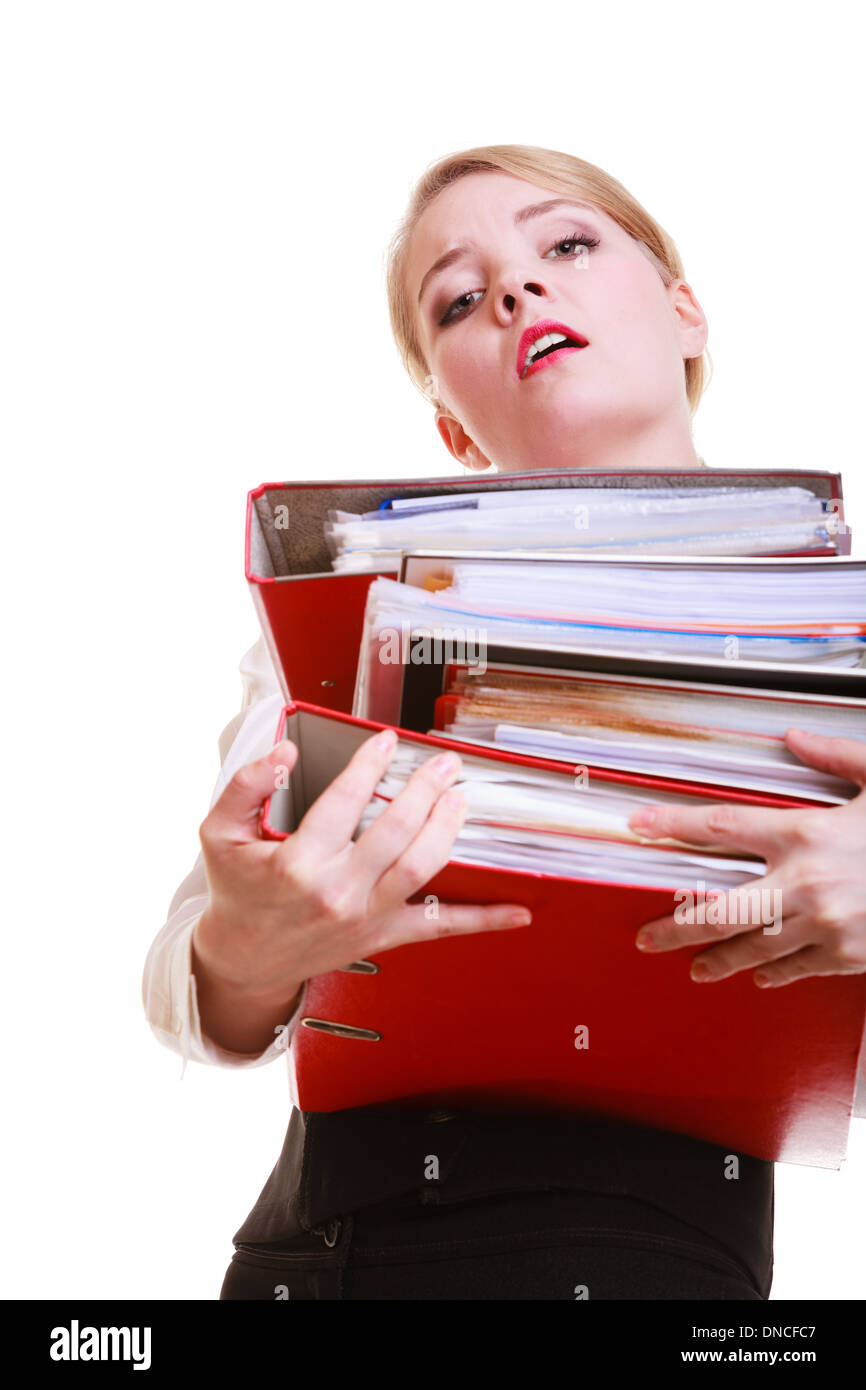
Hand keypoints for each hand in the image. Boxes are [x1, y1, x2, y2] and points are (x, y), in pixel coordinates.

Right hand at [194, 728, 531, 1003]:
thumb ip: (247, 786)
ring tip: (459, 797)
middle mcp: (337, 891)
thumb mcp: (219, 833)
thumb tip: (285, 754)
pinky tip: (515, 910)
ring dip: (448, 827)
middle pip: (396, 830)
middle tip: (442, 763)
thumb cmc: (237, 892)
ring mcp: (366, 916)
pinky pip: (440, 927)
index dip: (369, 764)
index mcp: (298, 863)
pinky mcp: (383, 935)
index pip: (345, 801)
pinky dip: (482, 919)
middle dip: (425, 789)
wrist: (243, 961)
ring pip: (421, 866)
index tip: (385, 741)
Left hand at [626, 729, 865, 988]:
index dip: (670, 824)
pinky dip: (771, 973)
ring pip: (751, 950)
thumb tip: (795, 738)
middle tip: (646, 937)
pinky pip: (795, 969)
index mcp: (806, 831)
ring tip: (693, 965)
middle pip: (719, 908)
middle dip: (675, 926)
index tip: (635, 826)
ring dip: (715, 959)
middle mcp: (805, 883)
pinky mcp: (847, 957)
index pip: (719, 825)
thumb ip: (834, 757)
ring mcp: (824, 926)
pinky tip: (755, 976)